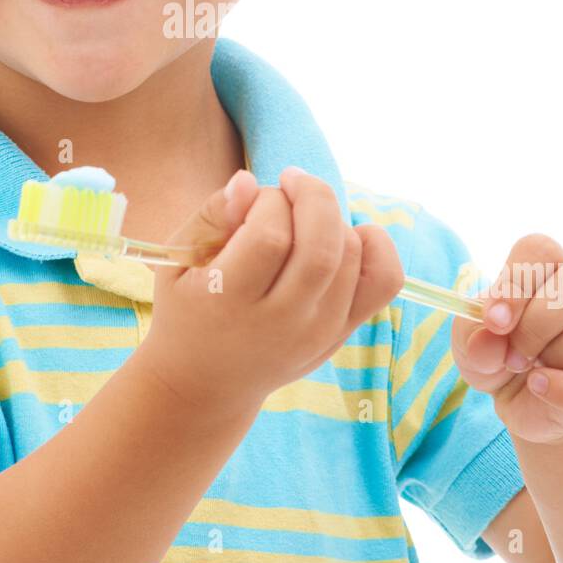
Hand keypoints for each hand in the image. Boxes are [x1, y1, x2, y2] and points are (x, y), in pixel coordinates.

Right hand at [139, 166, 404, 416]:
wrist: (206, 382)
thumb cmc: (189, 307)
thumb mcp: (179, 260)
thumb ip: (211, 216)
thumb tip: (247, 181)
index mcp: (229, 304)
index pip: (270, 236)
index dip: (268, 201)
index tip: (252, 201)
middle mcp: (281, 324)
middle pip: (321, 246)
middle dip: (312, 195)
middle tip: (290, 181)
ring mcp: (319, 332)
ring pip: (350, 253)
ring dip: (330, 217)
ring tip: (300, 217)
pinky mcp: (342, 332)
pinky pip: (384, 279)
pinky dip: (375, 244)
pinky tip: (343, 234)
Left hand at [451, 233, 562, 444]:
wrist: (517, 400)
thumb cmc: (495, 353)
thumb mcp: (470, 341)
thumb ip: (472, 335)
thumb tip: (490, 340)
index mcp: (547, 267)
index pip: (541, 249)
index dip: (515, 284)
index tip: (494, 321)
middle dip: (536, 324)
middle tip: (511, 354)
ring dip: (556, 355)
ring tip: (529, 370)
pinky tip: (539, 388)